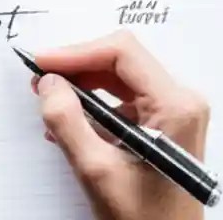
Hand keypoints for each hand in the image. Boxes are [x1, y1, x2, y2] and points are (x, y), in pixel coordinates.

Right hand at [32, 31, 209, 219]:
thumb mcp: (97, 170)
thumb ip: (68, 122)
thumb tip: (49, 84)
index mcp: (175, 107)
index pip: (122, 53)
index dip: (77, 53)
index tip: (43, 64)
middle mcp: (181, 103)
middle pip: (121, 62)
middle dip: (77, 68)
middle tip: (42, 80)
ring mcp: (174, 114)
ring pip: (120, 79)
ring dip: (83, 87)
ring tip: (51, 102)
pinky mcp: (164, 126)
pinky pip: (124, 101)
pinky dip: (94, 107)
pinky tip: (70, 124)